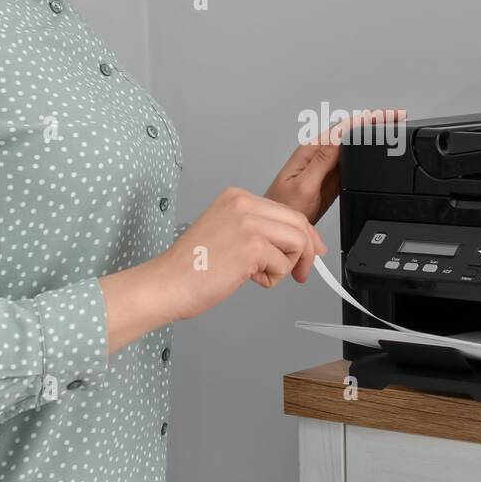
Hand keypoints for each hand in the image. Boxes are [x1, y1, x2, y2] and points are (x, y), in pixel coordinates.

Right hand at [152, 186, 328, 321]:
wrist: (168, 283)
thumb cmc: (192, 266)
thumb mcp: (228, 233)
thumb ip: (259, 230)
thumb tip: (297, 240)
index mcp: (237, 197)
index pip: (286, 211)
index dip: (304, 235)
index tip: (312, 250)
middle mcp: (243, 204)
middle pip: (299, 223)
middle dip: (306, 251)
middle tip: (301, 272)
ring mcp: (249, 223)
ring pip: (297, 242)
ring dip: (285, 265)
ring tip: (258, 273)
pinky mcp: (253, 246)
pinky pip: (284, 264)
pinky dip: (272, 278)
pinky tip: (247, 278)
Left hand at [264, 108, 408, 224]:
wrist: (281, 227)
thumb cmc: (283, 207)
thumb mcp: (305, 185)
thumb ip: (323, 160)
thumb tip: (339, 136)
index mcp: (310, 151)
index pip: (343, 128)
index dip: (368, 119)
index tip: (387, 115)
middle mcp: (318, 154)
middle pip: (351, 131)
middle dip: (375, 122)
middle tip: (397, 117)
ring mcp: (325, 165)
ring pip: (353, 145)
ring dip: (372, 135)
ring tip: (392, 127)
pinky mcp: (330, 177)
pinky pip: (351, 161)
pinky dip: (365, 153)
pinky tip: (375, 149)